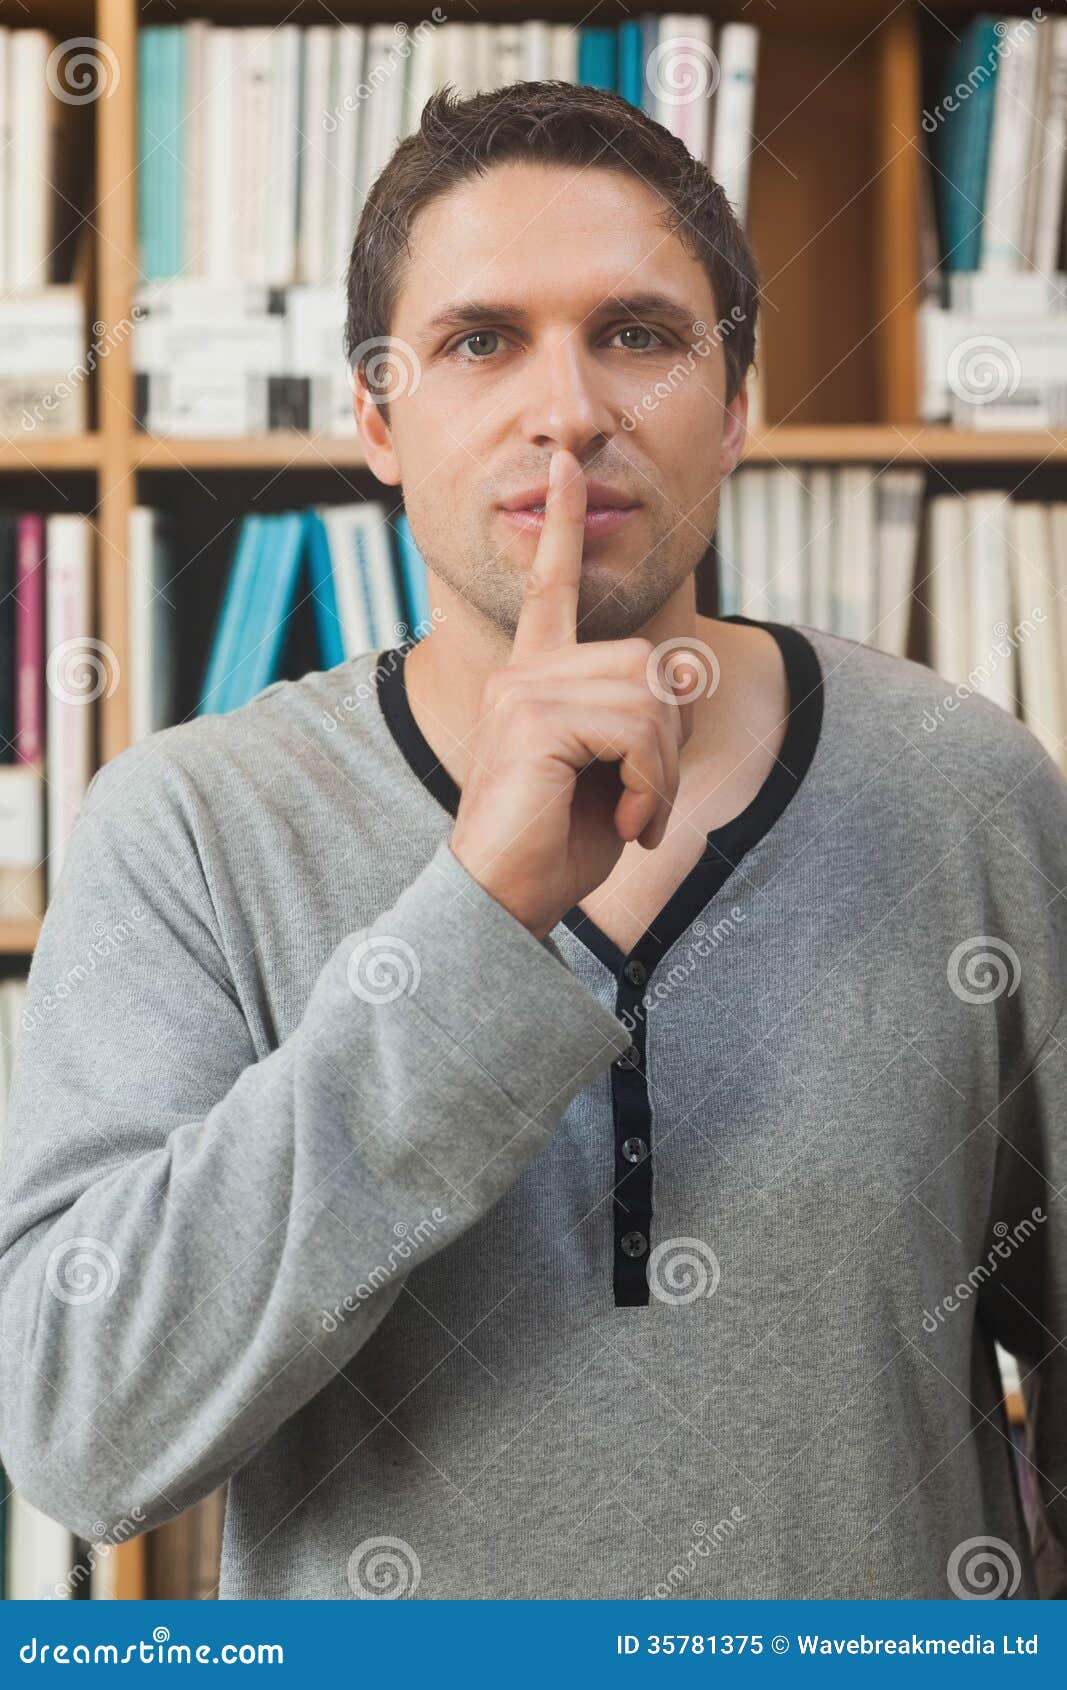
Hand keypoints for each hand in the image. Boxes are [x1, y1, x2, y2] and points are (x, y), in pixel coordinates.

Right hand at [449, 447, 696, 940]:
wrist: (502, 906)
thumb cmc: (554, 851)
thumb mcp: (617, 777)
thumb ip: (644, 721)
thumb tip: (685, 665)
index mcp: (532, 679)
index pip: (551, 589)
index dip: (565, 528)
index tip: (568, 469)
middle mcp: (521, 673)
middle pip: (648, 661)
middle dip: (668, 741)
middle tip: (645, 803)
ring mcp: (522, 690)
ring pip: (649, 695)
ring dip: (663, 769)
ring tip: (634, 817)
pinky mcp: (532, 718)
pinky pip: (636, 728)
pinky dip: (651, 784)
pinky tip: (626, 824)